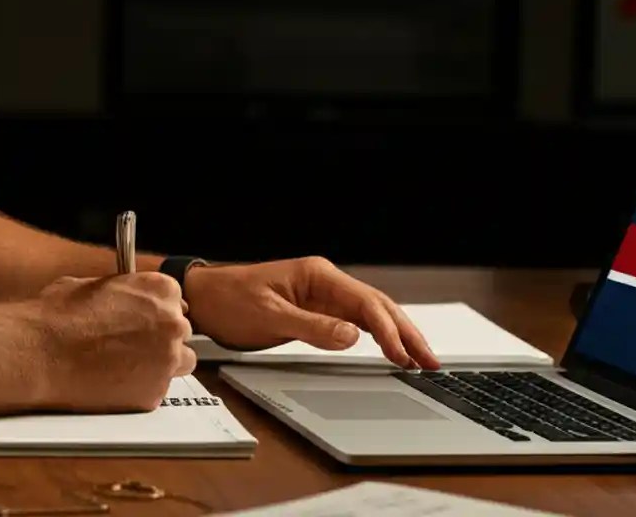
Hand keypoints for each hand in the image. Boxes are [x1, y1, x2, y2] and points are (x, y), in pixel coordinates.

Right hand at [23, 271, 195, 411]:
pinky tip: (115, 383)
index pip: (176, 301)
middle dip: (160, 338)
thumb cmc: (57, 316)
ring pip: (179, 363)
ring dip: (160, 363)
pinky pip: (157, 390)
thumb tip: (126, 296)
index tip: (144, 320)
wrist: (39, 353)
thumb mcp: (93, 285)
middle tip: (132, 345)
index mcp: (160, 290)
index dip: (157, 312)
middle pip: (180, 332)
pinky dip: (141, 388)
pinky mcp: (154, 392)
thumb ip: (124, 291)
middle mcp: (171, 323)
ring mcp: (167, 360)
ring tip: (127, 366)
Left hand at [184, 257, 440, 370]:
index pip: (366, 303)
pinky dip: (376, 336)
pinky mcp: (316, 310)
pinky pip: (354, 322)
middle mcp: (325, 282)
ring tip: (420, 359)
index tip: (403, 354)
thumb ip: (312, 326)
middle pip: (378, 306)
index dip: (389, 330)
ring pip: (371, 314)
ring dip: (396, 335)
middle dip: (406, 332)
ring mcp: (322, 295)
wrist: (204, 299)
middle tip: (431, 360)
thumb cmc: (230, 301)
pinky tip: (391, 350)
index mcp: (319, 275)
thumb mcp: (270, 316)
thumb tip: (353, 336)